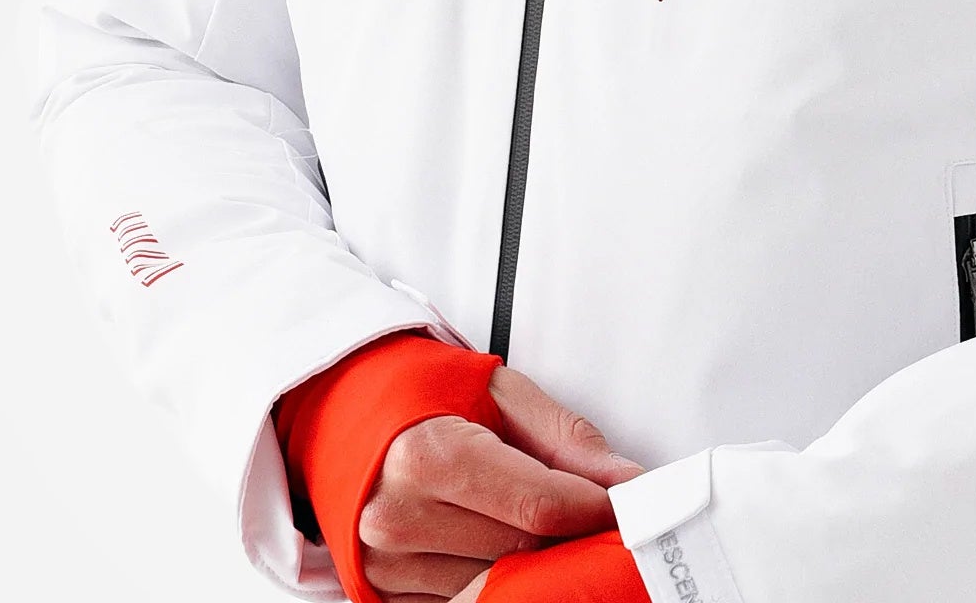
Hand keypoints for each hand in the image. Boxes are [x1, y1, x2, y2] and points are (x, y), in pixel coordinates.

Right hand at [355, 364, 644, 599]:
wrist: (345, 408)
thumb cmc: (424, 394)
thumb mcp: (501, 394)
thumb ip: (568, 440)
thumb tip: (628, 481)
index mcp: (429, 455)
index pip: (540, 505)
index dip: (595, 507)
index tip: (629, 504)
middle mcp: (399, 516)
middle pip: (523, 546)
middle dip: (566, 530)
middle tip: (589, 509)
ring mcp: (386, 563)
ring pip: (497, 581)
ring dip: (529, 556)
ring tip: (532, 516)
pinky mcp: (383, 592)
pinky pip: (463, 598)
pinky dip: (491, 573)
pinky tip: (494, 539)